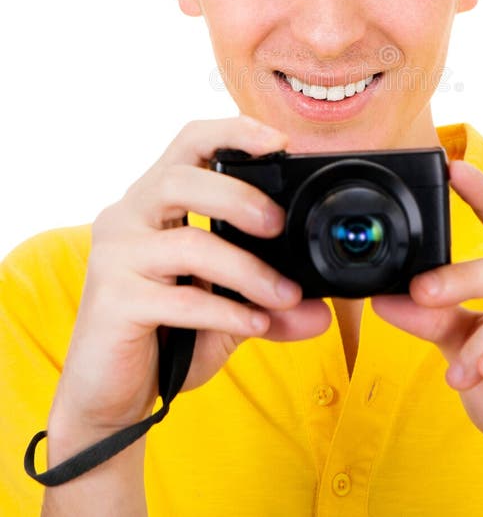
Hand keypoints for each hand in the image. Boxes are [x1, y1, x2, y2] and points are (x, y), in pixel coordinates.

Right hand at [47, 116, 330, 457]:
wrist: (111, 399)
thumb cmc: (166, 339)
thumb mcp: (228, 314)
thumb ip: (270, 304)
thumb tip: (322, 312)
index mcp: (155, 203)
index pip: (189, 143)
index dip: (233, 132)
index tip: (280, 141)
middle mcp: (127, 217)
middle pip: (181, 178)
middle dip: (239, 197)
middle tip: (279, 225)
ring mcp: (114, 257)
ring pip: (187, 243)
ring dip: (247, 270)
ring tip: (284, 295)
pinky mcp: (111, 300)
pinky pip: (179, 298)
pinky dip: (225, 310)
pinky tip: (255, 323)